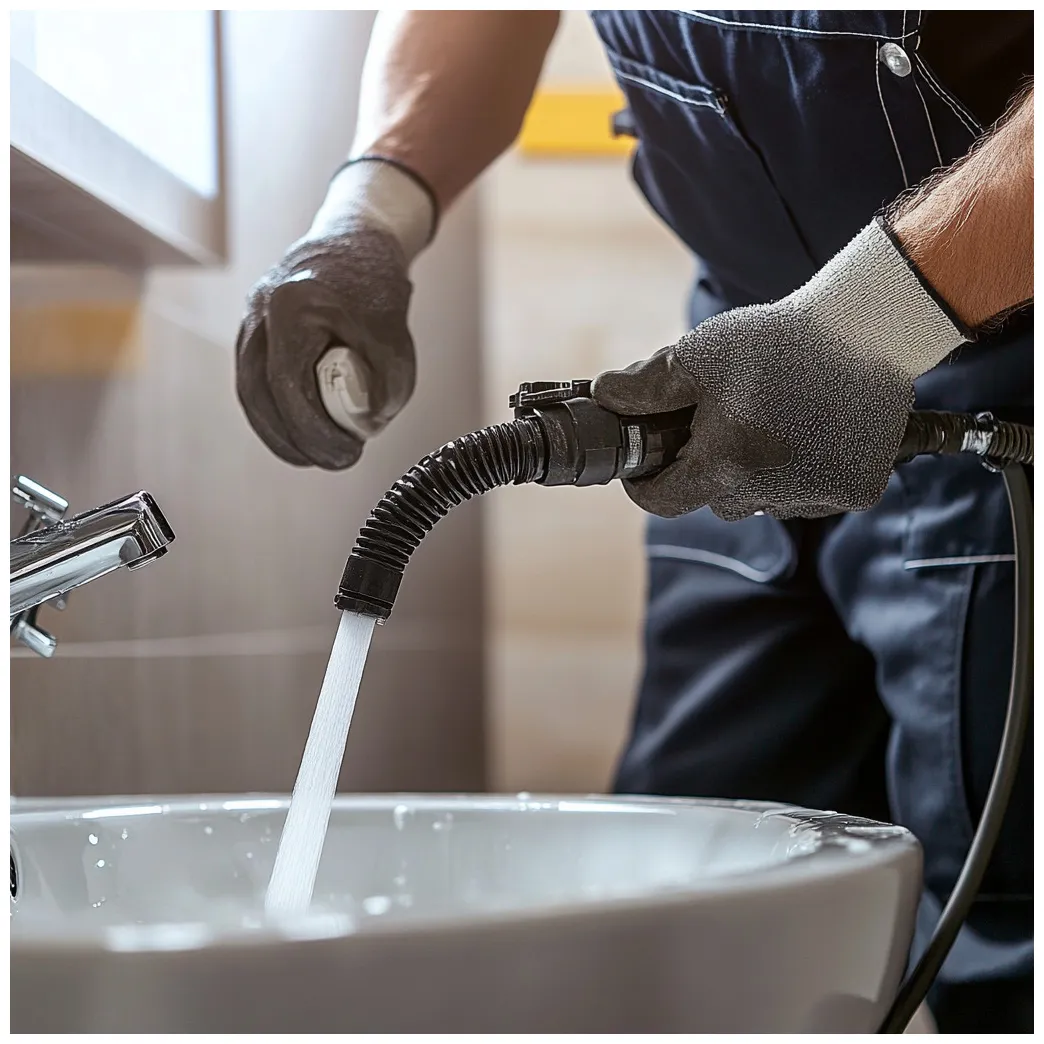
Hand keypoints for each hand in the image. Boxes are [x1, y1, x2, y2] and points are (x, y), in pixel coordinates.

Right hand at [235, 159, 434, 469]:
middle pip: (259, 396)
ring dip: (282, 434)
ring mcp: (249, 322)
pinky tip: (305, 434)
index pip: (287, 385)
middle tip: (334, 461)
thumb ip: (386, 385)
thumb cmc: (376, 287)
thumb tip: (363, 428)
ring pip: (252, 394)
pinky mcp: (253, 335)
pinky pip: (257, 385)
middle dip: (295, 441)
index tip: (347, 453)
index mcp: (290, 306)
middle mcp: (258, 313)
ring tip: (320, 455)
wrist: (354, 241)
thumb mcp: (395, 337)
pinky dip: (278, 415)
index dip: (314, 430)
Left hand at [592, 219, 967, 520]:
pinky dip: (799, 474)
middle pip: (715, 500)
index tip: (642, 467)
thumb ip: (645, 386)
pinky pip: (807, 496)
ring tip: (769, 423)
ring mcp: (817, 497)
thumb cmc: (776, 341)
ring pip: (763, 500)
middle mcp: (771, 494)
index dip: (645, 484)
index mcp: (725, 467)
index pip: (663, 501)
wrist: (868, 328)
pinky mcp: (856, 492)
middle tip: (717, 426)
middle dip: (706, 470)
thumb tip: (604, 397)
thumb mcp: (697, 357)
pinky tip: (808, 432)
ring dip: (755, 475)